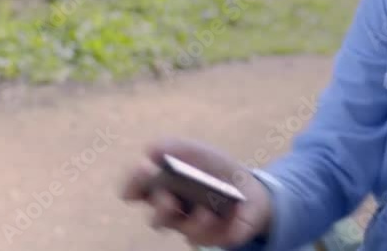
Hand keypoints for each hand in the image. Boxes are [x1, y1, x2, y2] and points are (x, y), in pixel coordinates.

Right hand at [121, 137, 272, 247]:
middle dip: (161, 207)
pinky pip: (210, 239)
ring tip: (205, 212)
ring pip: (185, 232)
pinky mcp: (213, 238)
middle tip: (169, 198)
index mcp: (162, 189)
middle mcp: (173, 212)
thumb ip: (175, 148)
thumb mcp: (198, 152)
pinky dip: (215, 228)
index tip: (145, 169)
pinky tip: (222, 217)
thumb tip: (149, 150)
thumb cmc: (216, 170)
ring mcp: (191, 228)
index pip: (137, 192)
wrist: (251, 190)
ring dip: (192, 222)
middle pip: (157, 219)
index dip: (135, 183)